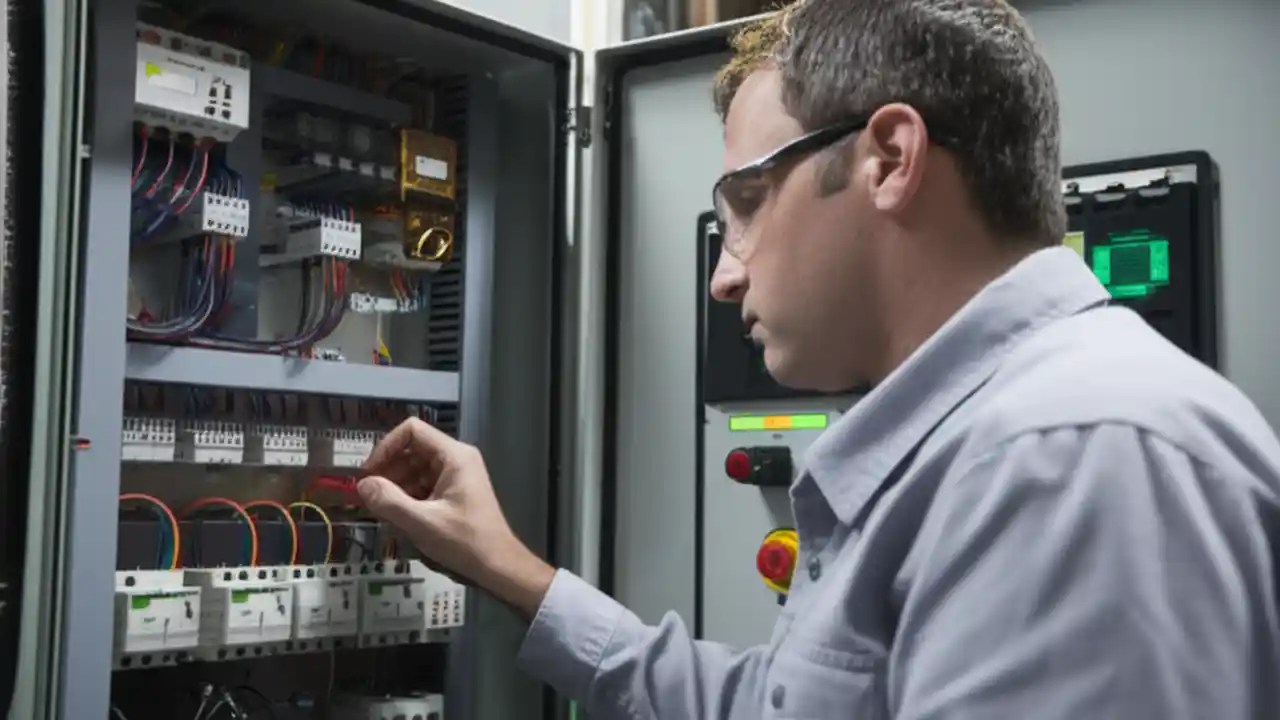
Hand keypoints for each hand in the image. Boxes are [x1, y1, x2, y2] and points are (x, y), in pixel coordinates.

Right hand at [357, 418, 554, 618]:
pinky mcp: (453, 493)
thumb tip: (362, 485)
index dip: (386, 447)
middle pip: (412, 450)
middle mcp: (456, 459)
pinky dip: (407, 496)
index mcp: (454, 456)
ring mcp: (456, 476)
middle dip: (388, 470)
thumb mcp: (423, 522)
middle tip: (368, 496)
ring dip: (395, 485)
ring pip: (415, 469)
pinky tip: (397, 516)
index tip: (369, 473)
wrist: (497, 566)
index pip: (412, 430)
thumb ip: (389, 501)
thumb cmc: (465, 541)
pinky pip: (423, 485)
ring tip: (380, 509)